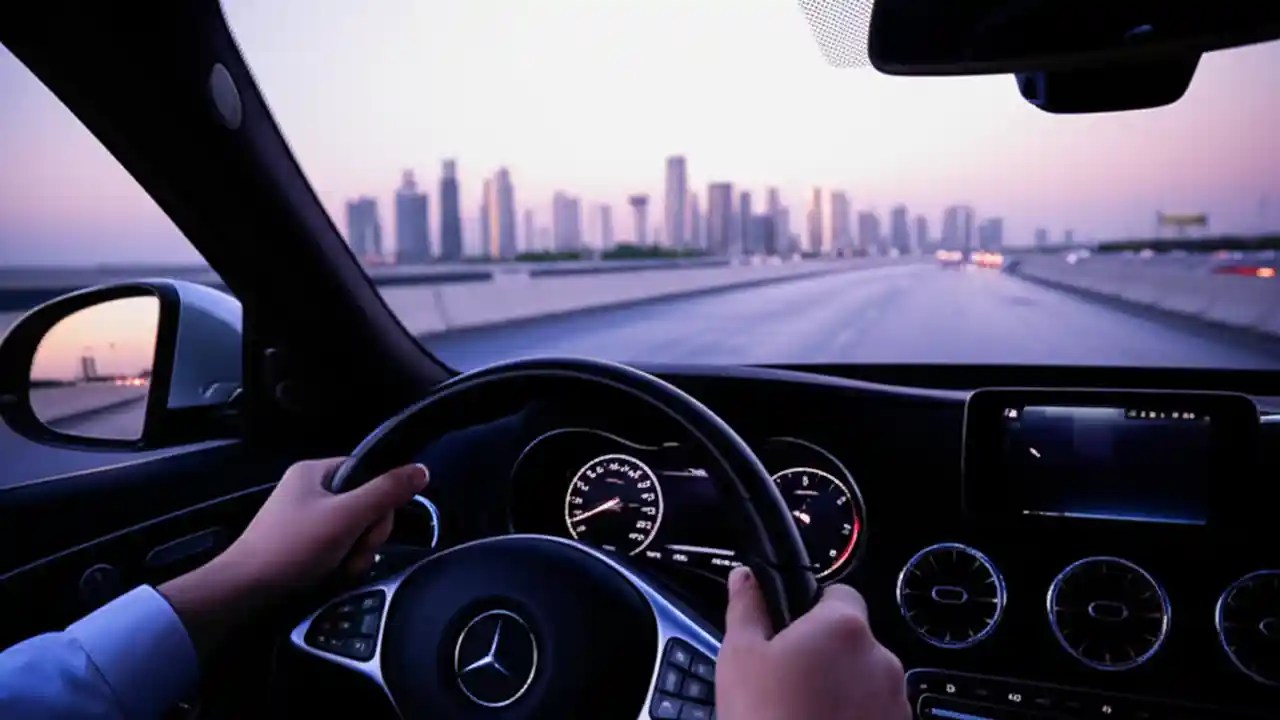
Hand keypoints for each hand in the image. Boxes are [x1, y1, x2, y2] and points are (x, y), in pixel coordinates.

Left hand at [159, 458, 428, 658]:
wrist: (243, 591)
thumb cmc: (293, 547)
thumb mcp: (346, 517)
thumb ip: (386, 493)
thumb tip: (422, 469)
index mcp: (314, 471)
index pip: (368, 472)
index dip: (379, 500)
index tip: (370, 527)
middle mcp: (308, 489)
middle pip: (363, 503)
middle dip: (367, 534)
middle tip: (354, 553)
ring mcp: (303, 518)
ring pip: (353, 528)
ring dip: (356, 551)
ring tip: (341, 568)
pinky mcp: (300, 543)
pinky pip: (337, 544)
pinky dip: (341, 561)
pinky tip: (334, 574)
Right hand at [716, 567, 909, 719]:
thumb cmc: (764, 719)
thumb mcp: (739, 657)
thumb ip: (747, 608)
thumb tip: (745, 578)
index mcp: (842, 627)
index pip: (840, 594)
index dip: (813, 611)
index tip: (792, 633)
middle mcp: (880, 659)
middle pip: (854, 640)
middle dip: (827, 654)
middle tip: (790, 679)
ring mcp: (895, 700)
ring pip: (867, 679)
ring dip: (845, 688)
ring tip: (805, 711)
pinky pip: (877, 712)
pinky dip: (857, 717)